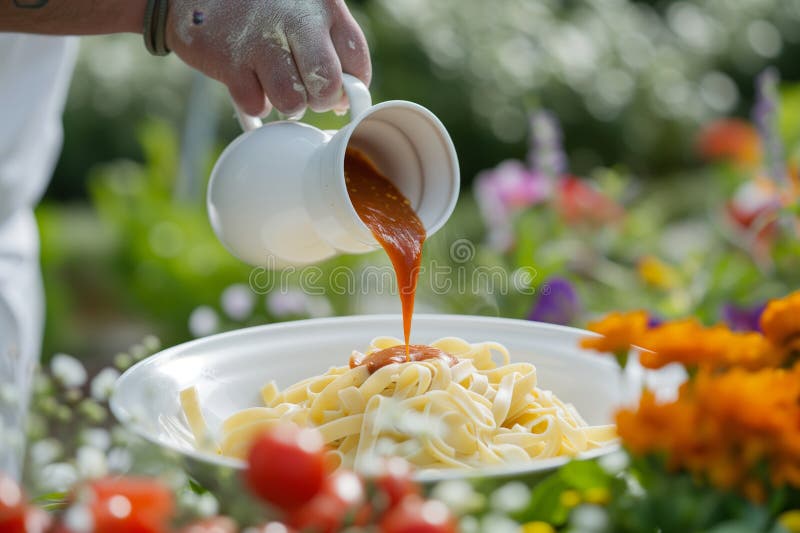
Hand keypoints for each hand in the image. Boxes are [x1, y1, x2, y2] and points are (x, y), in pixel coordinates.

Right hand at [165, 0, 370, 116]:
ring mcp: (262, 40)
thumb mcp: (302, 8)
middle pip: (328, 85)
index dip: (349, 86)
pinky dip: (253, 101)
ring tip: (274, 85)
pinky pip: (256, 105)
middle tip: (307, 94)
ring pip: (293, 102)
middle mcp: (297, 19)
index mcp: (323, 5)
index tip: (336, 91)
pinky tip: (246, 78)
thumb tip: (341, 100)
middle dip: (319, 100)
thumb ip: (327, 44)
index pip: (355, 60)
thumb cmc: (261, 6)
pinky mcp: (230, 60)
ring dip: (286, 104)